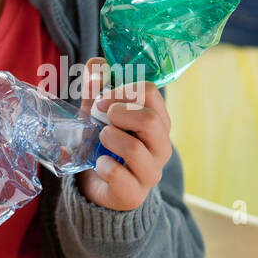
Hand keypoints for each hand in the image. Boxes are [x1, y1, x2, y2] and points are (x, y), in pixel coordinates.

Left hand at [75, 57, 171, 211]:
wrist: (99, 187)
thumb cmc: (104, 144)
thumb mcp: (97, 114)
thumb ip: (97, 89)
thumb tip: (97, 63)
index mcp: (157, 121)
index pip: (150, 93)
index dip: (123, 90)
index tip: (103, 99)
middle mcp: (161, 146)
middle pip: (149, 119)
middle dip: (118, 113)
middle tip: (101, 118)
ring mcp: (151, 172)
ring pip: (135, 148)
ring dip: (109, 138)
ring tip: (100, 141)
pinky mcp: (135, 194)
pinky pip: (120, 175)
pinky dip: (104, 166)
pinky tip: (99, 165)